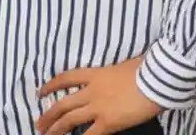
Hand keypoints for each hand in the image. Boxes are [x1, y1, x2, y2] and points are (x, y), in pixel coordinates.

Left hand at [35, 56, 163, 134]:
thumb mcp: (122, 67)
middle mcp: (91, 91)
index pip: (65, 78)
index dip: (51, 85)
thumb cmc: (144, 69)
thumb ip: (112, 75)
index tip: (41, 92)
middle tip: (39, 124)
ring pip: (69, 120)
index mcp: (94, 74)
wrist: (155, 79)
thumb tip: (114, 78)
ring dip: (56, 129)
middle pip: (63, 104)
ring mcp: (98, 107)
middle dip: (49, 115)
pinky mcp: (108, 122)